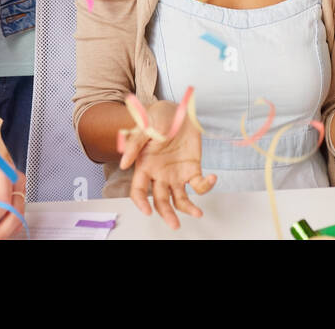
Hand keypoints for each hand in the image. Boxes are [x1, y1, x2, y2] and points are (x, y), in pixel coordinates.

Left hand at [0, 134, 25, 239]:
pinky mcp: (16, 195)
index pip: (2, 203)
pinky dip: (5, 225)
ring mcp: (18, 188)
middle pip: (16, 211)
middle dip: (0, 230)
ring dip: (3, 229)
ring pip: (18, 216)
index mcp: (4, 172)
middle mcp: (16, 180)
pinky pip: (15, 214)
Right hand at [121, 100, 215, 229]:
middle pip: (161, 200)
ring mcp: (177, 174)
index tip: (148, 211)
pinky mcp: (193, 169)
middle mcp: (160, 174)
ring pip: (180, 198)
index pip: (139, 191)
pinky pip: (199, 183)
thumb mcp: (145, 127)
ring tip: (197, 213)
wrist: (179, 110)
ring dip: (187, 208)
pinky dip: (206, 185)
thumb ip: (134, 144)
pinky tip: (211, 178)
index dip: (141, 202)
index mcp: (145, 166)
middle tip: (174, 224)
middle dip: (166, 213)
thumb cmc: (159, 117)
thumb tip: (123, 163)